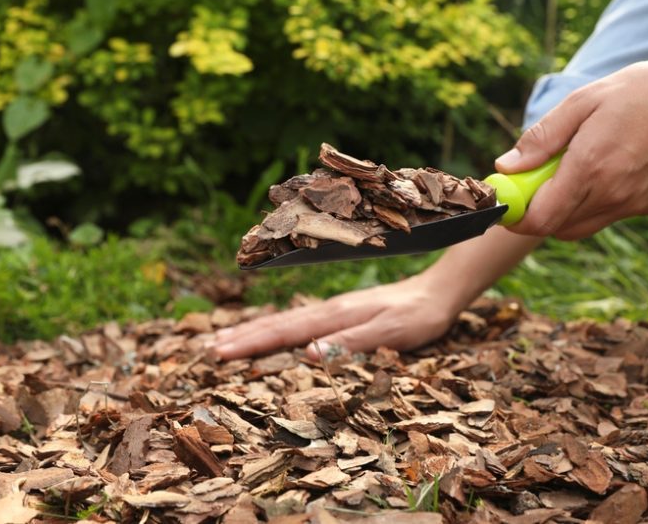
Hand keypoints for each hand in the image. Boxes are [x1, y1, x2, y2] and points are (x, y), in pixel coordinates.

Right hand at [209, 273, 467, 360]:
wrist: (438, 292)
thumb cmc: (419, 317)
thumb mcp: (392, 334)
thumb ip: (352, 343)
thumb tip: (310, 354)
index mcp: (336, 316)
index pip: (286, 332)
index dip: (252, 343)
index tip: (221, 353)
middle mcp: (329, 311)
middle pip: (278, 324)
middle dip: (243, 337)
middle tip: (208, 350)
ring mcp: (334, 310)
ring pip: (285, 321)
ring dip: (254, 331)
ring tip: (225, 339)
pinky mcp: (341, 313)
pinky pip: (299, 322)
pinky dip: (276, 328)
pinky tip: (269, 332)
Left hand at [497, 53, 647, 239]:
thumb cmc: (639, 92)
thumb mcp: (581, 102)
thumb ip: (541, 138)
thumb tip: (506, 167)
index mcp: (590, 168)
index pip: (540, 219)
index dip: (516, 217)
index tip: (507, 201)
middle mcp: (612, 194)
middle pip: (556, 227)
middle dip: (537, 210)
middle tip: (535, 179)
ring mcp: (632, 204)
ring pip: (580, 226)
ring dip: (563, 209)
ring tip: (572, 168)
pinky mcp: (647, 206)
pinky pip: (605, 216)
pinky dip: (591, 202)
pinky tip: (602, 168)